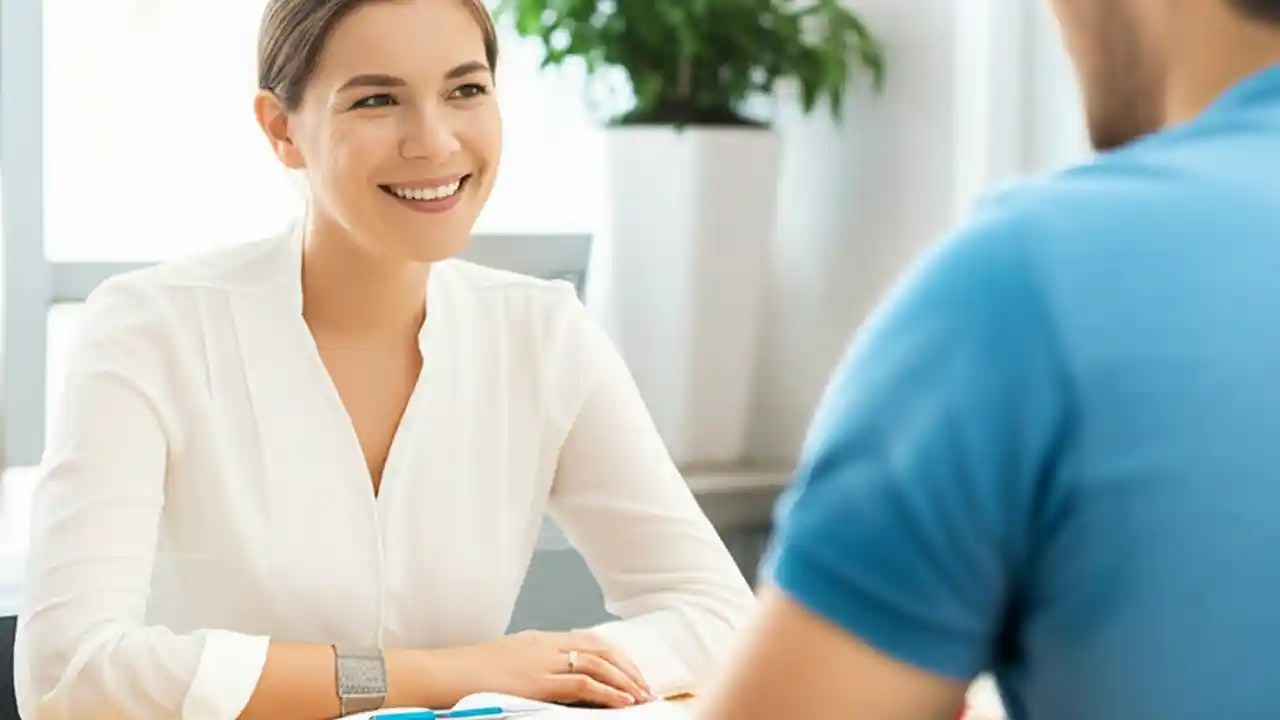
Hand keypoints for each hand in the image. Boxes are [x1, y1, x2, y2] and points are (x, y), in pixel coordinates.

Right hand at [450, 630, 655, 708]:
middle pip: (601, 649)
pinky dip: (607, 691)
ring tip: (641, 697)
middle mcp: (546, 645)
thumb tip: (558, 681)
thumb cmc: (472, 672)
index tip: (631, 672)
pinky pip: (582, 684)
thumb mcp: (509, 661)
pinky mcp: (537, 681)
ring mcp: (542, 661)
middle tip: (646, 687)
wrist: (447, 673)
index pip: (589, 641)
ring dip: (624, 681)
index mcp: (540, 639)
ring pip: (597, 665)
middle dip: (628, 668)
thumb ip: (535, 665)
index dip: (616, 656)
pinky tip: (621, 701)